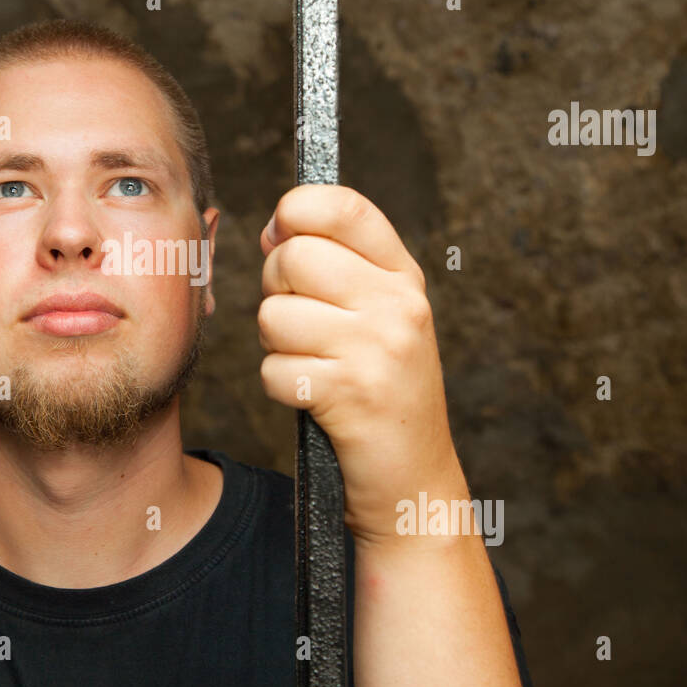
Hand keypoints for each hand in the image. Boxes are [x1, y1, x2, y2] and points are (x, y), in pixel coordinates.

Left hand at [257, 184, 464, 545]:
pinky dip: (282, 387)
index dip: (294, 211)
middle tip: (301, 326)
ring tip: (314, 365)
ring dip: (276, 346)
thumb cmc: (381, 392)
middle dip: (275, 290)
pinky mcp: (352, 394)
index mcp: (403, 277)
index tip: (279, 237)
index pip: (342, 205)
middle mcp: (398, 305)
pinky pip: (274, 369)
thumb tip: (273, 230)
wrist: (413, 480)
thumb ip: (336, 266)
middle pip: (293, 257)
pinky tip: (314, 399)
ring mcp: (378, 349)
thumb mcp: (379, 317)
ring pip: (274, 315)